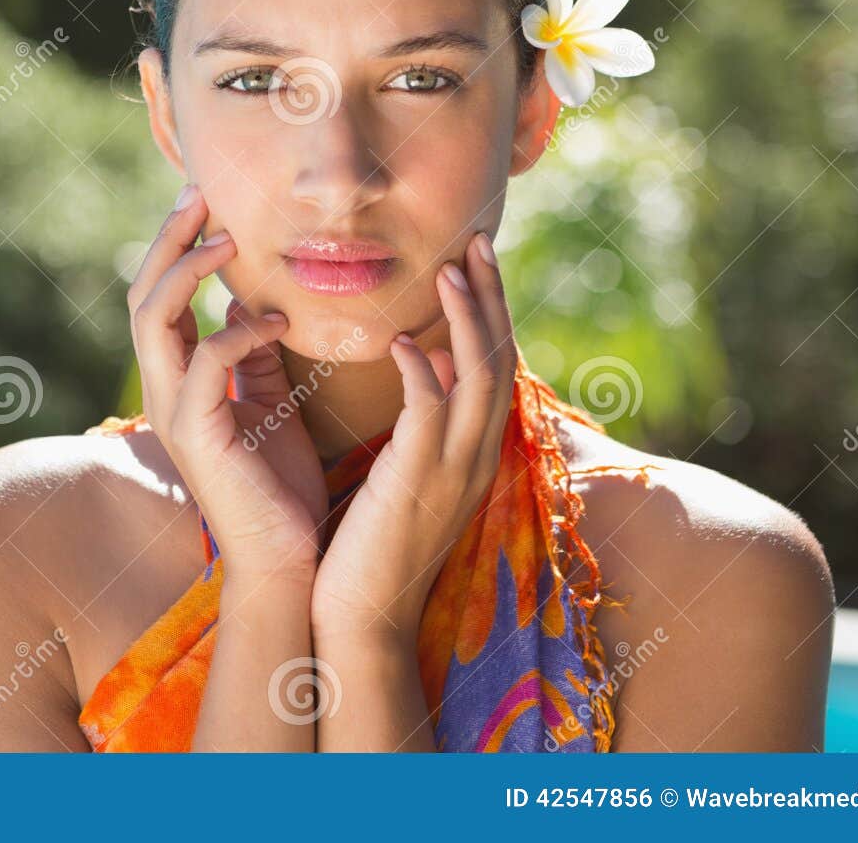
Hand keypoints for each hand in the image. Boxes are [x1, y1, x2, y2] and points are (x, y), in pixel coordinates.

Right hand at [127, 184, 327, 582]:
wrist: (287, 558)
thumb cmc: (280, 483)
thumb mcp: (268, 399)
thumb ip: (252, 351)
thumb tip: (247, 300)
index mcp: (178, 381)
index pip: (159, 298)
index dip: (175, 246)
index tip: (207, 202)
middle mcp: (164, 391)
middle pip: (142, 296)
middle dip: (169, 240)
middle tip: (200, 194)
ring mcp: (175, 412)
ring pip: (154, 319)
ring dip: (187, 270)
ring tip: (228, 240)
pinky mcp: (200, 434)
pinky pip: (205, 361)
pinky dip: (238, 330)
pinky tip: (277, 320)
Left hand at [310, 231, 515, 640]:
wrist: (359, 617)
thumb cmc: (370, 544)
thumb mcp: (406, 473)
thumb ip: (423, 419)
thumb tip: (432, 359)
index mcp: (471, 452)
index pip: (493, 365)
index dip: (490, 309)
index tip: (477, 260)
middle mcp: (474, 457)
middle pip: (499, 360)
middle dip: (491, 297)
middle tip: (479, 240)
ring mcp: (451, 472)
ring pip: (477, 380)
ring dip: (467, 320)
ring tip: (451, 269)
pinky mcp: (416, 486)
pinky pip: (431, 418)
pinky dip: (425, 375)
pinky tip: (408, 342)